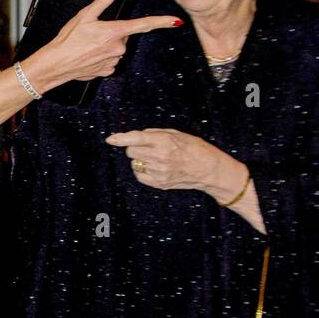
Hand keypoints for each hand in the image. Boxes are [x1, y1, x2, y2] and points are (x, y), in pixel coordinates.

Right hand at [25, 0, 183, 91]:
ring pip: (117, 48)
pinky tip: (88, 55)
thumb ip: (102, 2)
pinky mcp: (107, 71)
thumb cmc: (67, 41)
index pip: (144, 25)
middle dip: (113, 32)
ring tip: (88, 45)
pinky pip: (110, 60)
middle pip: (124, 36)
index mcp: (114, 32)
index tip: (175, 21)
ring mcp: (113, 61)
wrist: (56, 65)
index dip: (161, 22)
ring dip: (106, 45)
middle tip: (93, 33)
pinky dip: (101, 57)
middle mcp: (117, 48)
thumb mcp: (84, 16)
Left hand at [105, 127, 246, 196]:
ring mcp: (159, 172)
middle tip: (148, 147)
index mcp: (164, 141)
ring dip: (140, 160)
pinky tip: (154, 168)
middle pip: (131, 152)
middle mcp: (159, 157)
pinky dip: (143, 171)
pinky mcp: (159, 183)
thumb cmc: (194, 148)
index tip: (110, 139)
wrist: (208, 169)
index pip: (136, 138)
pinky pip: (140, 175)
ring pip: (135, 164)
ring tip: (157, 158)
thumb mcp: (176, 133)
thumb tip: (137, 136)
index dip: (121, 138)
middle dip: (135, 148)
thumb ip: (154, 133)